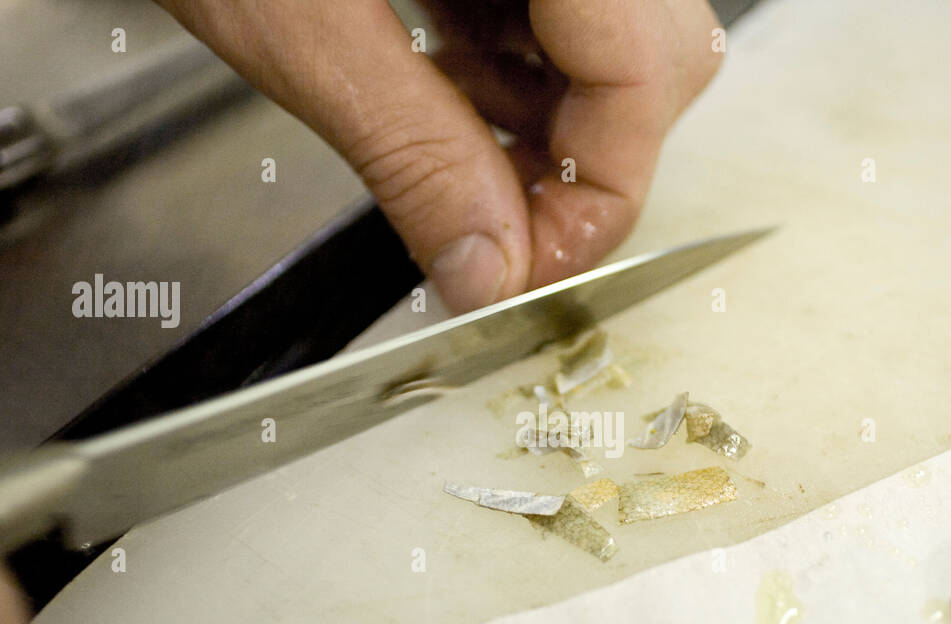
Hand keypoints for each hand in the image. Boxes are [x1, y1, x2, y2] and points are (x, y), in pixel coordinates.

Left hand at [155, 0, 721, 311]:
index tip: (529, 271)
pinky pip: (559, 5)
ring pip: (616, 36)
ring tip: (455, 153)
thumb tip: (488, 269)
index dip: (599, 195)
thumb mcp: (295, 17)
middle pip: (655, 55)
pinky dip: (515, 66)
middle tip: (501, 230)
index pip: (647, 71)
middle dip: (583, 163)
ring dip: (547, 122)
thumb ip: (409, 148)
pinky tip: (448, 84)